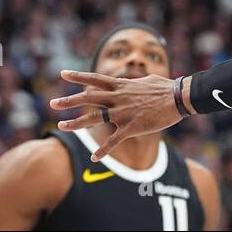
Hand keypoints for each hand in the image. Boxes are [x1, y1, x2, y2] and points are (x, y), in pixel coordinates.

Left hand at [50, 71, 183, 160]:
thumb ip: (133, 83)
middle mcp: (118, 97)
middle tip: (53, 103)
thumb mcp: (146, 80)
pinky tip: (95, 158)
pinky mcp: (132, 127)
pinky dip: (104, 150)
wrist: (178, 98)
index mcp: (121, 85)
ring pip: (95, 118)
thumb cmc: (165, 88)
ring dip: (76, 123)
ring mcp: (123, 113)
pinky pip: (114, 141)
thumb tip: (131, 81)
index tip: (62, 73)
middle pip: (88, 98)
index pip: (94, 78)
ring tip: (61, 126)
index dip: (78, 76)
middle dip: (69, 101)